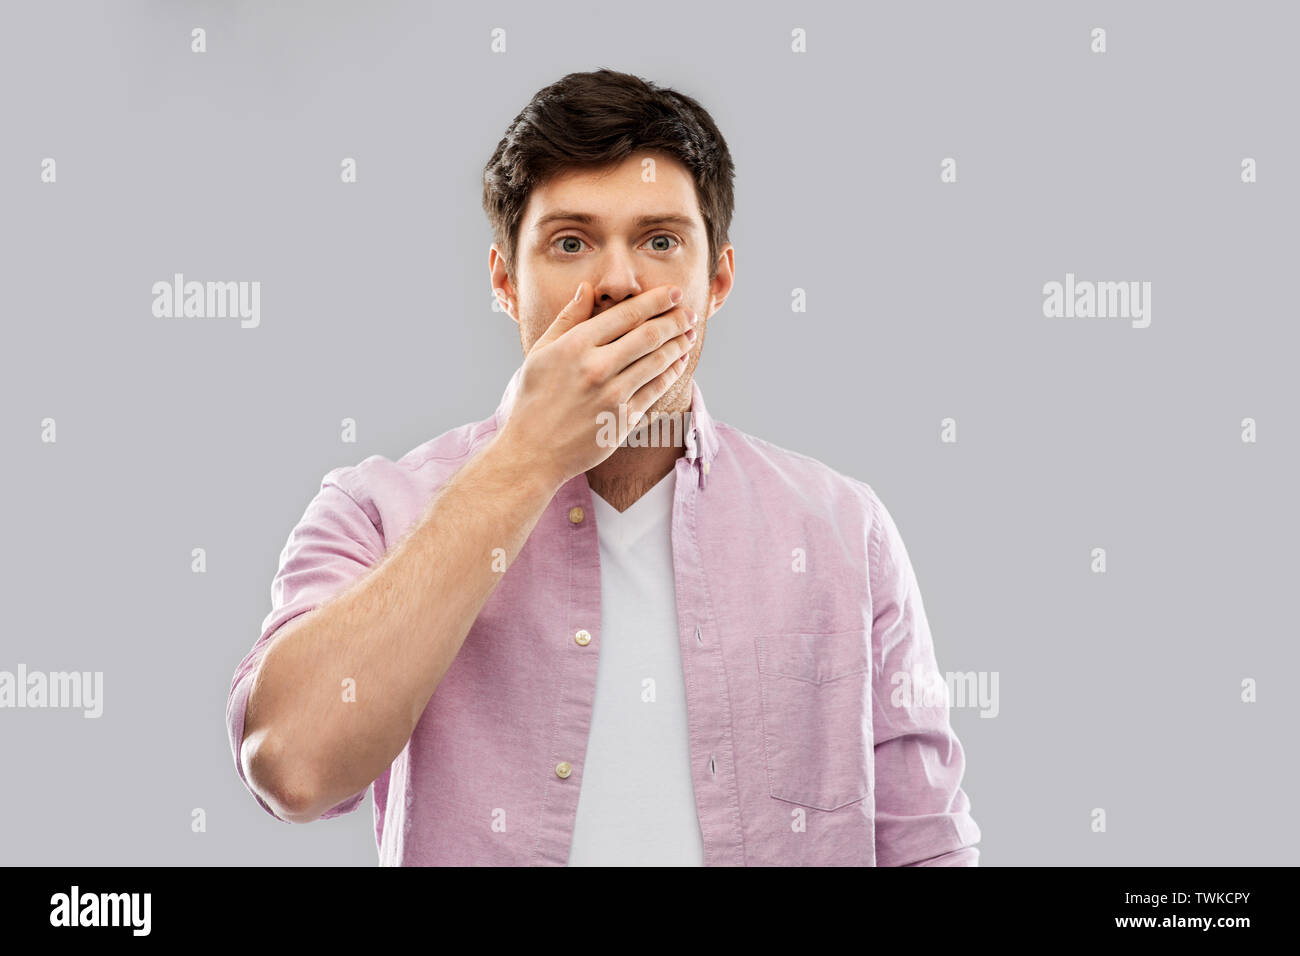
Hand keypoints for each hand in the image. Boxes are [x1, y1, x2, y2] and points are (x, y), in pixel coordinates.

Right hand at [494, 282, 697, 488]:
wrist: (533, 452)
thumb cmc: (533, 399)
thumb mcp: (541, 353)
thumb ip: (567, 319)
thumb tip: (587, 288)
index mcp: (575, 346)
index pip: (626, 314)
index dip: (657, 300)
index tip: (674, 292)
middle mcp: (596, 368)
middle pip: (649, 336)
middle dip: (675, 320)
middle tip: (689, 313)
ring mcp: (612, 396)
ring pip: (658, 362)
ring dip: (678, 345)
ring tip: (689, 334)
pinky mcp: (623, 420)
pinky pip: (656, 390)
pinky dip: (672, 373)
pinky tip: (679, 362)